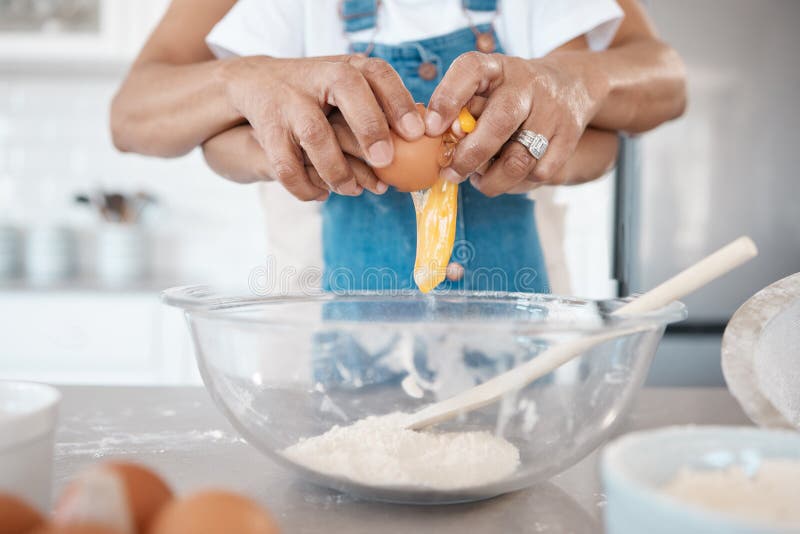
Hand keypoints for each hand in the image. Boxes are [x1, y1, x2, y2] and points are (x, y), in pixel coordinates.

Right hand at [221, 55, 423, 200]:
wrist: (256, 84)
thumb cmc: (318, 96)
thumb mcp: (346, 90)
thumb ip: (379, 107)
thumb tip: (426, 139)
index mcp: (346, 68)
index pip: (376, 73)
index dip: (398, 100)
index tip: (417, 132)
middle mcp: (318, 76)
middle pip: (346, 90)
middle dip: (369, 127)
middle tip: (386, 162)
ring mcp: (289, 100)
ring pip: (316, 135)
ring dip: (338, 169)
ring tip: (352, 190)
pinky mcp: (268, 128)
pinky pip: (287, 165)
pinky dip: (305, 187)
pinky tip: (320, 195)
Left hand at [426, 51, 605, 195]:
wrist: (569, 86)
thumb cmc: (508, 94)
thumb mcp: (484, 88)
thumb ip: (460, 110)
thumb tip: (433, 138)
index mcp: (496, 67)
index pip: (470, 70)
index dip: (447, 99)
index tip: (431, 128)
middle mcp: (527, 84)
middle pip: (499, 123)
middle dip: (469, 156)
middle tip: (450, 174)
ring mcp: (552, 110)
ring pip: (519, 159)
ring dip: (491, 179)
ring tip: (477, 180)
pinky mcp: (568, 136)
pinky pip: (538, 173)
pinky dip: (516, 184)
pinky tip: (505, 177)